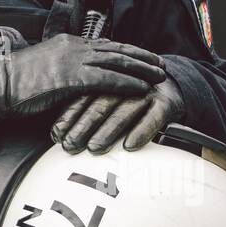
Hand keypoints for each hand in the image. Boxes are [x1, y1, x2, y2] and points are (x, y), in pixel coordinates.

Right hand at [0, 34, 165, 129]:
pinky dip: (127, 82)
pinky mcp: (71, 77)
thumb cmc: (16, 82)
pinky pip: (107, 79)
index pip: (104, 44)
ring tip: (159, 75)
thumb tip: (79, 80)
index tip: (144, 55)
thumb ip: (65, 69)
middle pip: (116, 49)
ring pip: (116, 61)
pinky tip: (142, 88)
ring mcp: (73, 60)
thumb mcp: (45, 67)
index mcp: (67, 43)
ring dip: (141, 68)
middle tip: (160, 64)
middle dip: (141, 56)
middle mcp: (73, 47)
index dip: (127, 50)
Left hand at [51, 77, 184, 153]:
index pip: (83, 96)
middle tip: (70, 145)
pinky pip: (153, 118)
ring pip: (124, 111)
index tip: (56, 135)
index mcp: (106, 78)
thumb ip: (85, 107)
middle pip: (101, 104)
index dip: (69, 116)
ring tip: (94, 148)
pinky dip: (141, 131)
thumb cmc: (129, 96)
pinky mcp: (166, 103)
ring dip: (108, 131)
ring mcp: (146, 92)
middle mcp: (125, 83)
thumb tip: (57, 134)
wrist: (170, 84)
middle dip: (83, 126)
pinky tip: (129, 146)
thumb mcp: (107, 94)